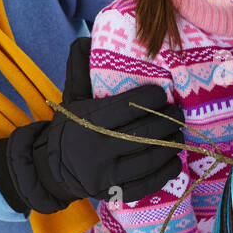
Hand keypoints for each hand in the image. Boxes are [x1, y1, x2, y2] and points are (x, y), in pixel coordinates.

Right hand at [0, 38, 184, 214]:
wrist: (53, 170)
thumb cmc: (70, 128)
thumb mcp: (70, 98)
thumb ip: (79, 69)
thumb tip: (86, 38)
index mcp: (87, 122)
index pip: (126, 108)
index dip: (150, 99)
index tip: (163, 93)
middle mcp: (96, 150)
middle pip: (143, 133)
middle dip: (167, 121)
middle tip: (178, 112)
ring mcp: (106, 175)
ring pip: (149, 158)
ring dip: (170, 145)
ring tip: (178, 133)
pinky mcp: (114, 193)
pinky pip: (147, 184)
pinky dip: (165, 172)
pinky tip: (174, 160)